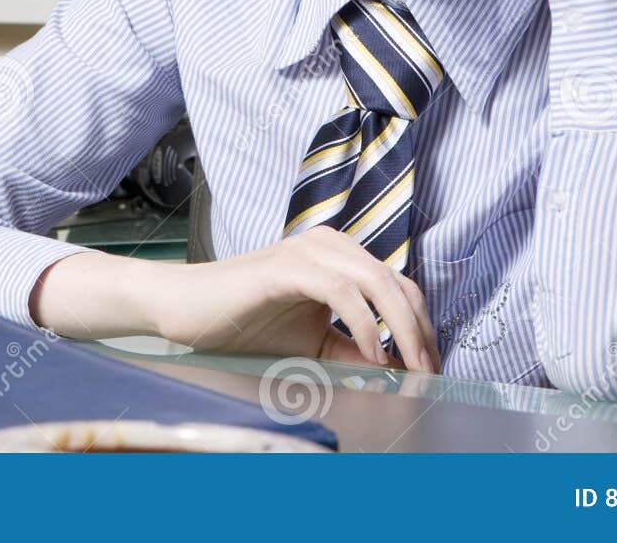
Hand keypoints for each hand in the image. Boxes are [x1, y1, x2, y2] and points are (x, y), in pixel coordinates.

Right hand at [149, 227, 440, 371]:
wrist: (186, 310)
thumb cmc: (243, 322)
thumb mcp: (311, 344)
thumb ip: (352, 351)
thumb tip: (397, 372)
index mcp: (338, 256)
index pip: (398, 286)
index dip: (420, 327)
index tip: (430, 368)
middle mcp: (328, 244)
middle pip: (396, 282)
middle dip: (419, 331)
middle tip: (429, 373)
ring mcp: (307, 251)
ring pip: (376, 281)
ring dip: (400, 329)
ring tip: (408, 368)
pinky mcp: (286, 266)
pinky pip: (341, 290)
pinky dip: (364, 324)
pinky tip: (371, 354)